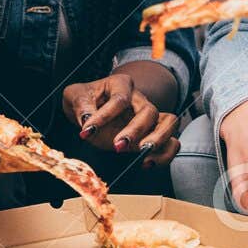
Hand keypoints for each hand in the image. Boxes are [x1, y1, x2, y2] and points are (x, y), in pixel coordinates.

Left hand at [61, 73, 180, 165]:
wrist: (88, 109)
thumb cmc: (84, 99)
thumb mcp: (75, 96)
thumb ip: (81, 106)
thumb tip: (87, 120)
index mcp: (121, 84)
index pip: (120, 98)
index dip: (104, 116)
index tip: (87, 130)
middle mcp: (139, 99)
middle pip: (149, 111)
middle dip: (135, 130)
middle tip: (117, 145)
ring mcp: (149, 116)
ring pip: (169, 123)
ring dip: (158, 139)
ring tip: (142, 154)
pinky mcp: (152, 134)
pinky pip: (171, 142)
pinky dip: (165, 154)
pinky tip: (148, 163)